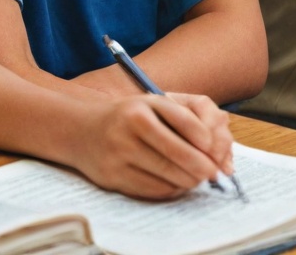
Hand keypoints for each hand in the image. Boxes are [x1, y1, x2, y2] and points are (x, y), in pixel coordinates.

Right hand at [64, 93, 233, 199]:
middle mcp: (128, 128)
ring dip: (188, 180)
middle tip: (214, 173)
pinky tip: (176, 184)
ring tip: (197, 179)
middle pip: (177, 154)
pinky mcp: (113, 176)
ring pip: (166, 175)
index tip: (214, 149)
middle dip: (202, 167)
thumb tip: (213, 149)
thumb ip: (182, 119)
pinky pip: (151, 189)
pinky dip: (170, 189)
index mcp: (142, 106)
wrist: (81, 130)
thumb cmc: (127, 118)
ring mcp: (119, 154)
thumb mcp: (150, 106)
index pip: (184, 123)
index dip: (206, 139)